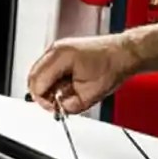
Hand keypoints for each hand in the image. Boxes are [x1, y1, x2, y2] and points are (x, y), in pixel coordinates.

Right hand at [26, 33, 141, 114]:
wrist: (124, 54)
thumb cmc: (112, 67)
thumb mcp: (90, 95)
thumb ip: (69, 105)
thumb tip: (58, 109)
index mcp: (59, 57)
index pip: (36, 84)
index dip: (44, 101)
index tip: (54, 108)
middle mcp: (55, 50)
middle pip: (33, 77)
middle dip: (43, 94)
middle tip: (57, 104)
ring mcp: (57, 49)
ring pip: (39, 74)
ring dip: (49, 88)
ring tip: (67, 92)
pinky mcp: (62, 52)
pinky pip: (48, 70)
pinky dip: (54, 81)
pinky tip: (67, 85)